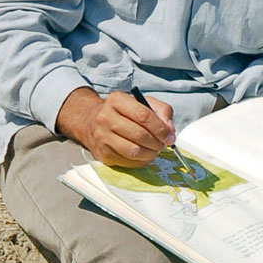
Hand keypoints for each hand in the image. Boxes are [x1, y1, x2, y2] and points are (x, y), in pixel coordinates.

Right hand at [55, 88, 175, 167]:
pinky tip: (144, 155)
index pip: (143, 115)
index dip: (160, 128)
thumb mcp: (143, 102)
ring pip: (134, 151)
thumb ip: (162, 112)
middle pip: (139, 135)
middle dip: (157, 142)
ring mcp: (102, 137)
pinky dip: (141, 161)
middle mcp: (105, 118)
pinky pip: (128, 162)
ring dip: (150, 153)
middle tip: (163, 144)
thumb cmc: (123, 112)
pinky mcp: (103, 154)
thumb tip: (170, 131)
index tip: (170, 136)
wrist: (92, 121)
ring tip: (155, 150)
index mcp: (117, 100)